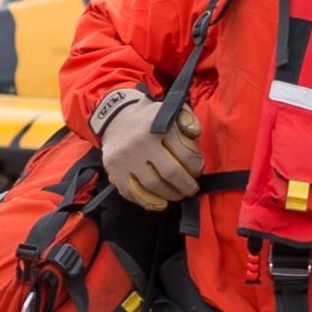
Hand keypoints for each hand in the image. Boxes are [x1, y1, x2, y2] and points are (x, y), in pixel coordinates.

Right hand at [99, 94, 202, 210]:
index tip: (197, 170)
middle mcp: (141, 142)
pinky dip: (148, 201)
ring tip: (177, 195)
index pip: (185, 154)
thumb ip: (188, 120)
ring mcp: (126, 157)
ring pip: (153, 186)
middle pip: (170, 173)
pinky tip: (159, 202)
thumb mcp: (170, 110)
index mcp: (158, 125)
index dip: (196, 166)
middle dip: (186, 185)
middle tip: (191, 189)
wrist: (115, 116)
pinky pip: (132, 192)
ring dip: (170, 195)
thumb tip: (195, 134)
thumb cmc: (149, 117)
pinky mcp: (114, 169)